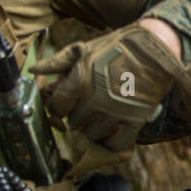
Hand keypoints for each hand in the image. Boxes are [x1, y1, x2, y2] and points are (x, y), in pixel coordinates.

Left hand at [31, 21, 190, 150]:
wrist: (156, 49)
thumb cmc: (118, 46)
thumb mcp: (84, 47)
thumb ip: (57, 62)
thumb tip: (34, 70)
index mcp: (80, 80)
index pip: (56, 109)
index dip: (60, 107)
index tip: (67, 104)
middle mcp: (95, 100)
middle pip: (74, 123)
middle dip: (78, 116)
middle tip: (88, 106)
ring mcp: (115, 113)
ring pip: (92, 135)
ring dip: (94, 128)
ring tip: (102, 116)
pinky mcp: (134, 122)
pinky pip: (115, 144)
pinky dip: (112, 140)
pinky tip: (113, 128)